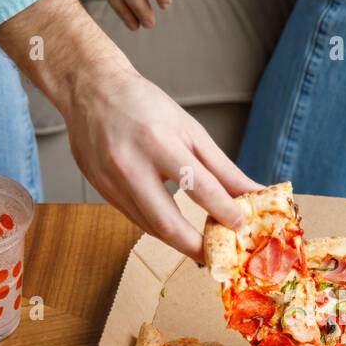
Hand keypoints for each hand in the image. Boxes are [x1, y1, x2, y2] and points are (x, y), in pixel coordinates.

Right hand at [67, 63, 259, 258]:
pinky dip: (158, 227)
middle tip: (217, 256)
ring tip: (200, 244)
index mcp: (158, 141)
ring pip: (149, 227)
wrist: (91, 89)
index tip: (241, 226)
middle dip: (195, 247)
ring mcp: (110, 180)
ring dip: (177, 241)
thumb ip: (223, 168)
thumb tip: (255, 192)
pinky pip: (135, 218)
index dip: (224, 211)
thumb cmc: (145, 105)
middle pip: (166, 223)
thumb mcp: (190, 130)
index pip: (199, 187)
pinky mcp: (100, 190)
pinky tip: (173, 227)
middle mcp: (130, 164)